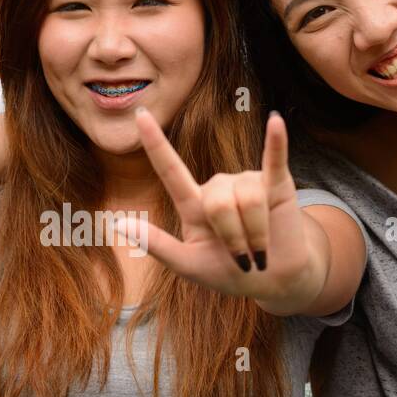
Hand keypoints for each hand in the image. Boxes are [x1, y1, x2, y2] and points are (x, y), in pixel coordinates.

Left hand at [117, 108, 321, 306]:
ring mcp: (247, 181)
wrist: (273, 280)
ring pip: (248, 198)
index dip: (156, 144)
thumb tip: (119, 224)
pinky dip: (276, 142)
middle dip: (232, 236)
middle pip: (218, 202)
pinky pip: (274, 159)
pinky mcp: (277, 183)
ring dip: (255, 233)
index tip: (139, 116)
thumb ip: (157, 245)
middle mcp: (219, 187)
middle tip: (243, 257)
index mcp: (194, 204)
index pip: (171, 170)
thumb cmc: (228, 272)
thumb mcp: (188, 265)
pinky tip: (276, 122)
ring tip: (260, 247)